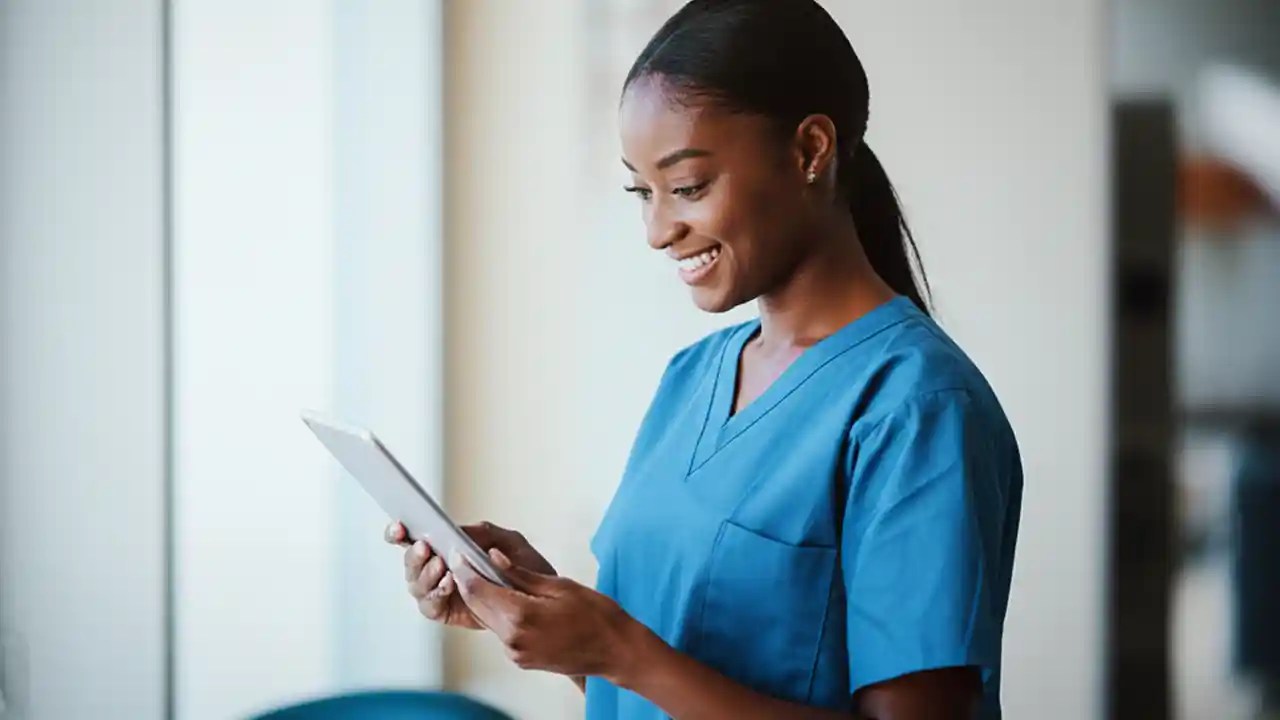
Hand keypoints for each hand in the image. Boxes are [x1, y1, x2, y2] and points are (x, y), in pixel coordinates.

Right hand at [385, 520, 555, 630]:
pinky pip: (430, 606)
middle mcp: (437, 568)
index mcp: (446, 546)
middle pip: (410, 563)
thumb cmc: (524, 568)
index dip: (398, 532)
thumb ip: (483, 533)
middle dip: (414, 555)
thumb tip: (456, 531)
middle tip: (426, 547)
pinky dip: (436, 594)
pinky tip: (450, 584)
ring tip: (442, 566)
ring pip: (416, 585)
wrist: (541, 599)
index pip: (413, 538)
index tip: (400, 526)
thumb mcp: (508, 541)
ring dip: (426, 574)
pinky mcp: (447, 611)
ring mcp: (440, 590)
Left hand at [452, 548, 650, 681]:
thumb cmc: (596, 616)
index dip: (465, 570)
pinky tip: (508, 599)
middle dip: (469, 583)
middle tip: (466, 560)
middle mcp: (513, 639)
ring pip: (488, 619)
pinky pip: (502, 632)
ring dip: (484, 599)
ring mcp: (516, 653)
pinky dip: (500, 614)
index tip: (459, 553)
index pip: (478, 590)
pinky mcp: (521, 659)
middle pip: (477, 606)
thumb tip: (494, 558)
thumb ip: (521, 574)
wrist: (616, 650)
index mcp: (521, 617)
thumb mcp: (560, 586)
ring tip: (487, 576)